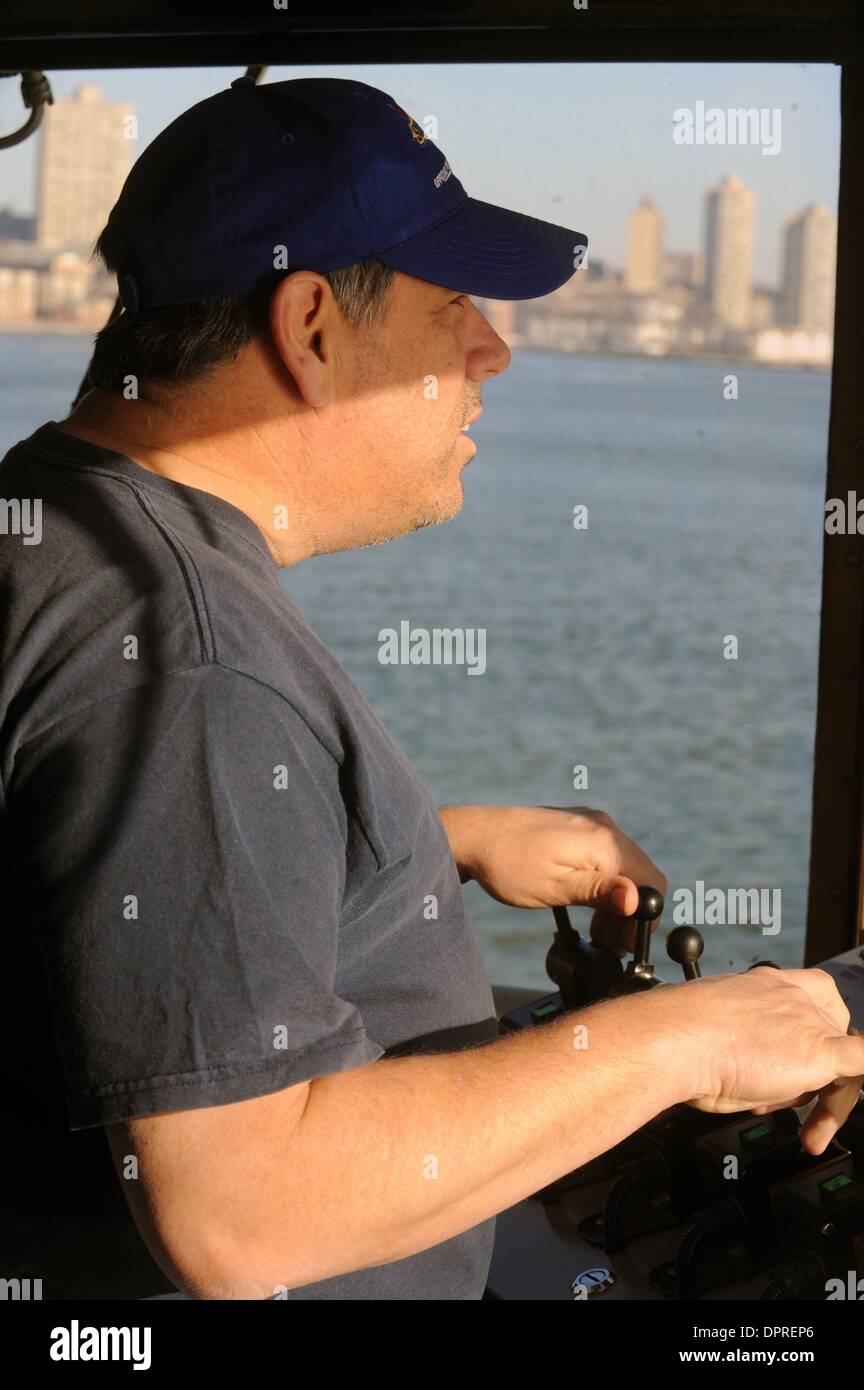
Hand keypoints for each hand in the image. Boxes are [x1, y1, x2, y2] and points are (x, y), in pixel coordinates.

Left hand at [440, 804, 665, 954]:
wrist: (474, 837)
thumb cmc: (508, 865)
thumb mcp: (555, 888)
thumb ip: (599, 893)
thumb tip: (637, 900)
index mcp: (603, 841)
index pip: (652, 880)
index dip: (647, 917)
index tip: (628, 943)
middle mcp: (603, 827)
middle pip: (641, 875)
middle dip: (632, 914)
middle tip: (612, 945)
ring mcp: (591, 824)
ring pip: (624, 868)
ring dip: (618, 903)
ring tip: (599, 934)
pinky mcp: (578, 827)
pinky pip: (606, 859)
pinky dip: (605, 886)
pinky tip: (589, 910)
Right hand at [645, 966, 863, 1152]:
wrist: (678, 1041)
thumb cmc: (679, 1041)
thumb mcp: (713, 1033)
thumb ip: (742, 1041)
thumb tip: (745, 1069)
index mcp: (764, 985)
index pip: (812, 997)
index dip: (813, 1027)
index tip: (800, 1059)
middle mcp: (791, 997)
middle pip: (830, 1034)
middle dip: (815, 1076)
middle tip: (792, 1107)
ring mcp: (808, 1021)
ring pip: (847, 1060)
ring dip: (830, 1101)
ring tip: (804, 1130)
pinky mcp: (821, 1051)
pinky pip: (862, 1060)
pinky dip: (855, 1081)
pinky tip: (846, 1097)